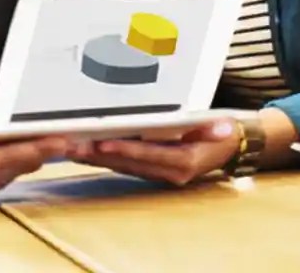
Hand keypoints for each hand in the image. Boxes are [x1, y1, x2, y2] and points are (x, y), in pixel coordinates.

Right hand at [0, 117, 68, 205]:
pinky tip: (8, 158)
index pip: (12, 157)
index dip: (40, 147)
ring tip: (43, 146)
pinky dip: (4, 168)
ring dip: (23, 162)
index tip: (62, 139)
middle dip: (38, 154)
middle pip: (13, 169)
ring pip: (2, 176)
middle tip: (63, 140)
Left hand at [67, 118, 241, 186]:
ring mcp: (159, 173)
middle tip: (74, 145)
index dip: (127, 150)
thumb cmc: (221, 133)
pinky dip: (104, 159)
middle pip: (129, 163)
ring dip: (96, 158)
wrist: (228, 149)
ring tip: (71, 147)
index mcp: (185, 161)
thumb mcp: (222, 128)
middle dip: (100, 154)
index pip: (150, 155)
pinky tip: (84, 152)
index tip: (103, 144)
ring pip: (122, 166)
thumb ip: (219, 128)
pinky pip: (124, 166)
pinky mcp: (152, 170)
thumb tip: (225, 126)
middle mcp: (170, 172)